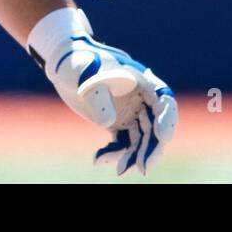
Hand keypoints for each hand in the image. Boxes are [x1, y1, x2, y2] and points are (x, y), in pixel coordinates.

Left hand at [27, 7, 176, 175]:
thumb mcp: (84, 73)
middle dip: (152, 148)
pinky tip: (98, 158)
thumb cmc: (78, 62)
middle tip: (142, 168)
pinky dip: (116, 152)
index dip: (167, 119)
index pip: (163, 100)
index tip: (162, 137)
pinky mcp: (117, 123)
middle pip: (155, 126)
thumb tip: (108, 123)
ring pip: (141, 139)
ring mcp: (130, 112)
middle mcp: (140, 99)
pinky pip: (123, 142)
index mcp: (140, 80)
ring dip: (134, 156)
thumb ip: (98, 95)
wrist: (64, 66)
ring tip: (120, 169)